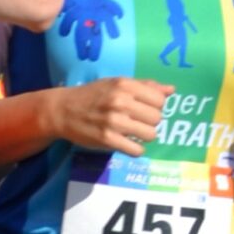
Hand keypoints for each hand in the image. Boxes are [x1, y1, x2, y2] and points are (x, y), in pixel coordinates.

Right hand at [55, 78, 170, 155]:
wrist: (62, 110)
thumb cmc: (93, 95)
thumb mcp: (117, 83)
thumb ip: (145, 86)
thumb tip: (171, 90)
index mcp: (125, 86)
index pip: (160, 100)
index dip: (156, 106)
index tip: (145, 108)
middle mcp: (121, 102)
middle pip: (157, 118)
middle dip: (151, 122)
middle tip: (138, 121)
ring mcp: (114, 121)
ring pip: (151, 134)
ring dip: (145, 136)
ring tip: (134, 132)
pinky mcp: (107, 139)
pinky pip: (136, 149)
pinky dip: (135, 149)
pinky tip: (128, 143)